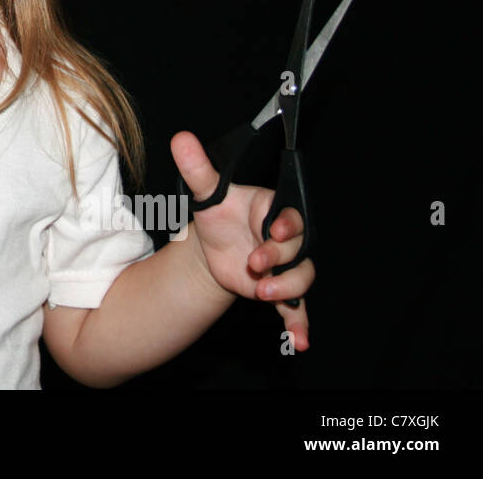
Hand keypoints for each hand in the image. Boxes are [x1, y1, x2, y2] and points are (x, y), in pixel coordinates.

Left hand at [172, 131, 312, 350]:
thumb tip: (181, 139)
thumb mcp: (207, 193)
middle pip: (298, 250)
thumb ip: (198, 168)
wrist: (214, 246)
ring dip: (287, 288)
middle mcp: (286, 241)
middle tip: (255, 262)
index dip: (288, 225)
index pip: (291, 217)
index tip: (275, 230)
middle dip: (279, 258)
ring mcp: (285, 267)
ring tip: (262, 291)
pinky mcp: (279, 290)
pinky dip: (299, 325)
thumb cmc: (218, 215)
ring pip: (301, 278)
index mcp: (273, 212)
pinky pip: (297, 309)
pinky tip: (299, 341)